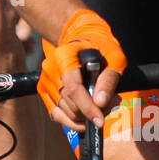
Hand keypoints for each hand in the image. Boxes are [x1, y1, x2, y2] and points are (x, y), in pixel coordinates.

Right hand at [39, 9, 126, 130]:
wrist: (81, 38)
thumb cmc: (100, 47)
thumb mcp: (114, 57)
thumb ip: (109, 78)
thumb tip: (100, 102)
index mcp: (64, 56)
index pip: (73, 88)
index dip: (87, 107)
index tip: (100, 120)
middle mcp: (50, 69)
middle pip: (69, 103)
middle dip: (92, 112)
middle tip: (113, 103)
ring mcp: (45, 81)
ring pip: (64, 112)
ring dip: (85, 117)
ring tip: (103, 104)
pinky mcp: (45, 92)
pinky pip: (57, 115)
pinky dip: (73, 121)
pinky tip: (87, 115)